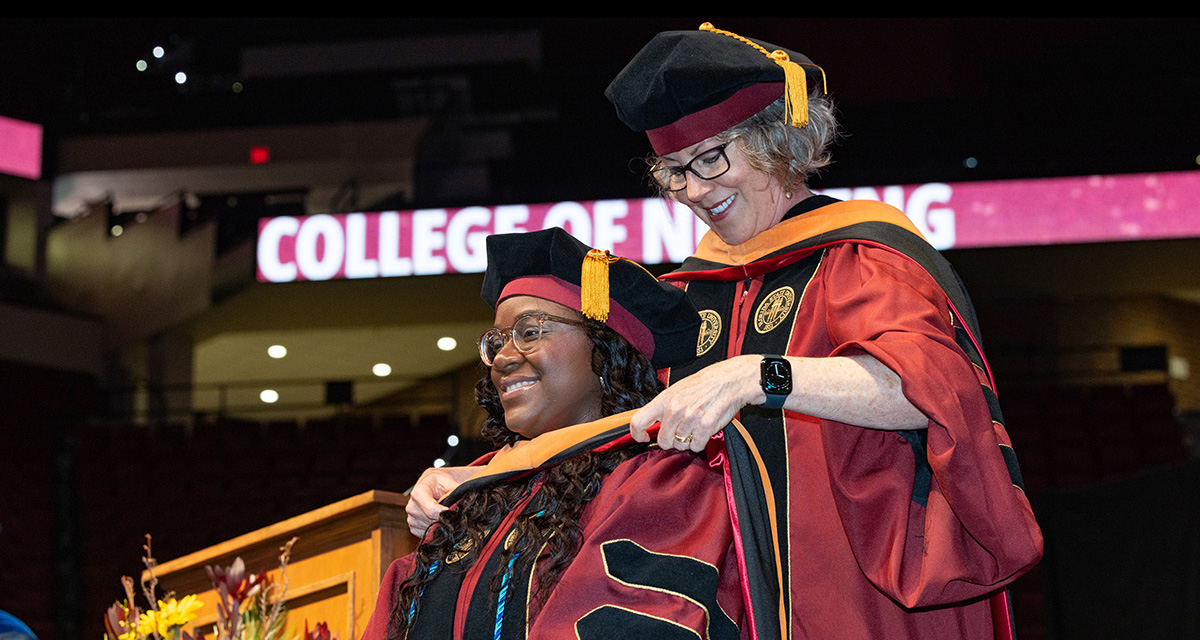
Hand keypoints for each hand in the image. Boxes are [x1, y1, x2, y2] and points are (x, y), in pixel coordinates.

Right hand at [405, 465, 475, 537]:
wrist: (433, 483)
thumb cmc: (441, 481)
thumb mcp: (450, 481)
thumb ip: (455, 493)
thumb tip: (460, 505)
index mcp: (418, 492)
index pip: (431, 510)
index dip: (445, 514)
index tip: (455, 513)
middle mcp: (411, 506)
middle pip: (431, 521)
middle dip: (444, 518)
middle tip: (452, 511)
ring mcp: (411, 518)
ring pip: (430, 529)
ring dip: (440, 524)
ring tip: (444, 513)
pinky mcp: (413, 527)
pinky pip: (426, 533)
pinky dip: (434, 529)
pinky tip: (437, 518)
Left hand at [630, 355, 762, 451]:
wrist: (729, 380)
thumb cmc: (703, 385)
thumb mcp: (676, 390)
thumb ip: (663, 407)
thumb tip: (648, 422)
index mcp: (664, 400)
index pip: (638, 421)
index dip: (636, 434)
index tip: (642, 437)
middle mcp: (675, 409)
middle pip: (663, 441)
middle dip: (670, 441)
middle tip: (680, 431)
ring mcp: (690, 418)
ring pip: (680, 445)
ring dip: (687, 441)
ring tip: (694, 428)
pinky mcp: (705, 426)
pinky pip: (696, 446)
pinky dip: (699, 443)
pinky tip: (702, 432)